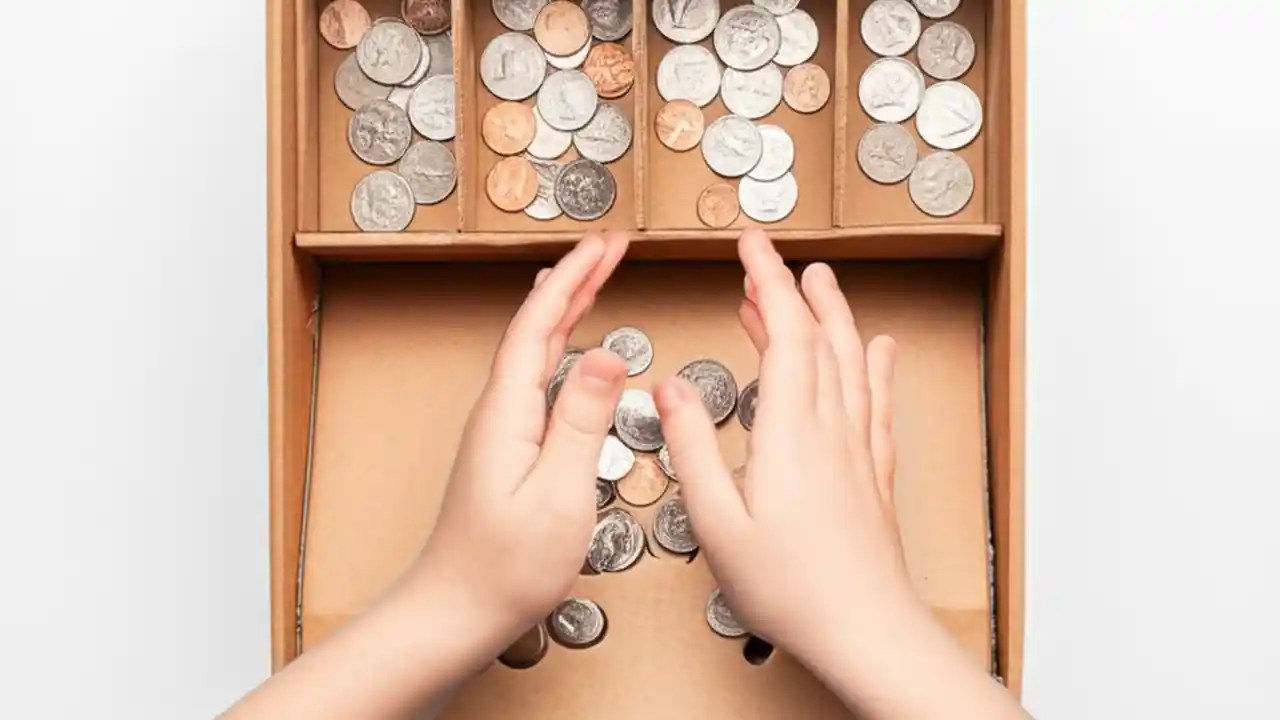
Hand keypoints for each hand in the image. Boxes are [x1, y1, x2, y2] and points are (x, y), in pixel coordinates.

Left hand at [410, 233, 629, 648]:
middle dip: (573, 281)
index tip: (605, 243)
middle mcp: (498, 413)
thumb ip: (582, 422)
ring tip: (594, 279)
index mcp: (507, 413)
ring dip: (567, 310)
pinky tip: (571, 352)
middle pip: (535, 329)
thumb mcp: (559, 495)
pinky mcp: (507, 451)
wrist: (454, 613)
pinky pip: (537, 382)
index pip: (538, 324)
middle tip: (609, 247)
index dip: (573, 277)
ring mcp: (500, 432)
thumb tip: (607, 354)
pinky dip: (560, 350)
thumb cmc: (504, 568)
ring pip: (535, 353)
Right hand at [655, 229, 911, 659]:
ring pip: (853, 361)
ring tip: (818, 284)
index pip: (787, 333)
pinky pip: (877, 400)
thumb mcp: (717, 522)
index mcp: (792, 433)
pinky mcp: (873, 472)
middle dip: (795, 289)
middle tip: (770, 258)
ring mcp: (858, 449)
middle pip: (822, 337)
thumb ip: (692, 448)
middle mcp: (832, 430)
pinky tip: (880, 351)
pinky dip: (876, 365)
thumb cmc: (792, 587)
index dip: (769, 280)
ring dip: (834, 315)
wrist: (864, 629)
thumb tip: (670, 388)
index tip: (752, 244)